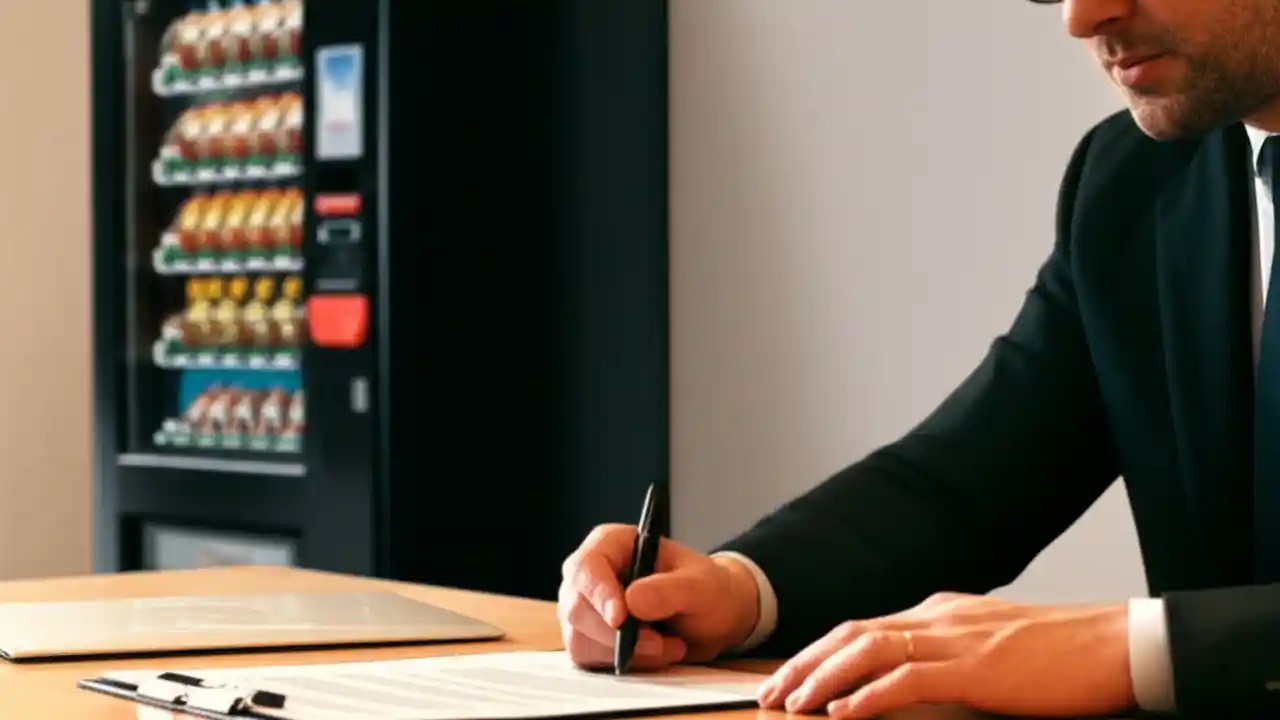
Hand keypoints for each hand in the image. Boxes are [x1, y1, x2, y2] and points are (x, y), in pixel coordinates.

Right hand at [557, 524, 760, 670]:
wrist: (712, 617)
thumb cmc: (706, 590)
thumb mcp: (701, 586)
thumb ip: (670, 590)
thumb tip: (632, 600)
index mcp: (612, 544)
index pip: (586, 567)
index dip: (599, 594)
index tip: (620, 620)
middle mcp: (591, 574)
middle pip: (578, 608)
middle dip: (620, 635)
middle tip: (661, 642)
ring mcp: (585, 607)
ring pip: (581, 639)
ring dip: (625, 653)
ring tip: (667, 646)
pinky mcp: (588, 637)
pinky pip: (588, 658)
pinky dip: (622, 663)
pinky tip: (651, 654)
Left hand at [757, 593, 1134, 718]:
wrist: (1117, 644)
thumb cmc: (1063, 654)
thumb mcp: (993, 646)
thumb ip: (950, 655)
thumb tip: (913, 677)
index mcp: (940, 612)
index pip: (863, 628)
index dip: (820, 652)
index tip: (790, 678)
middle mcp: (938, 617)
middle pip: (851, 633)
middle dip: (804, 663)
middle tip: (770, 693)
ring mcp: (955, 639)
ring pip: (867, 650)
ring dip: (822, 678)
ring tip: (791, 705)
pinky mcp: (975, 668)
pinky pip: (906, 680)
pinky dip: (867, 696)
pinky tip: (841, 715)